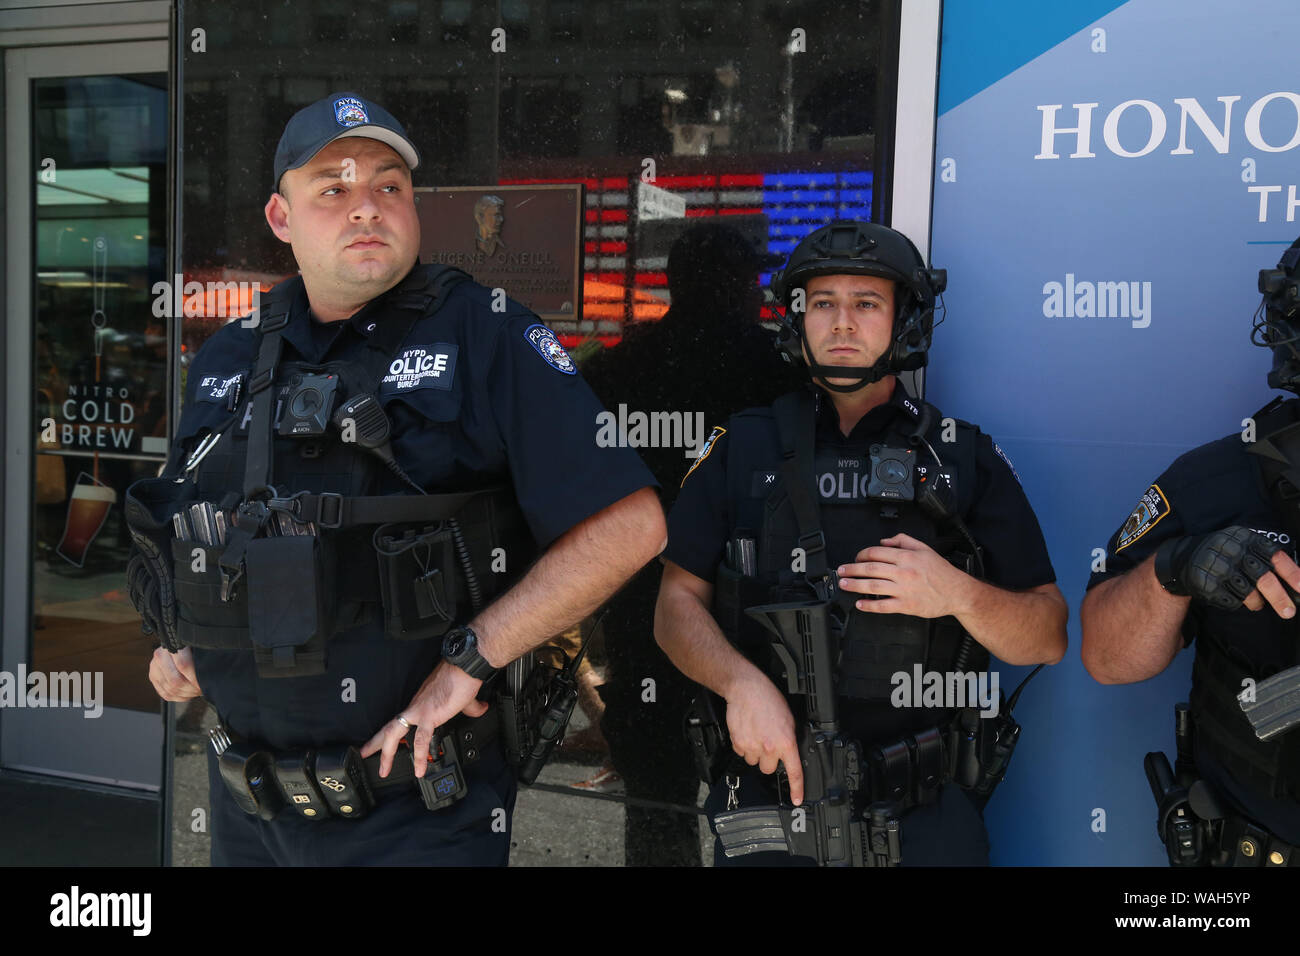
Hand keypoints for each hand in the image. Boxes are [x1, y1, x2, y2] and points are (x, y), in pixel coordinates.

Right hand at [149, 647, 201, 700]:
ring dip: (187, 693)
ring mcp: (154, 668)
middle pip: (176, 681)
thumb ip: (200, 657)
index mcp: (172, 645)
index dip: (195, 677)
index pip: (183, 665)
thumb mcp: (197, 647)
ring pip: (171, 689)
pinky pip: (166, 694)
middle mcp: (160, 656)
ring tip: (197, 691)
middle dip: (192, 688)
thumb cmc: (192, 647)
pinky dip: (180, 697)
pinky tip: (189, 694)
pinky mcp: (153, 678)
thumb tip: (208, 673)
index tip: (205, 682)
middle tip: (202, 688)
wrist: (179, 645)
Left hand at [360, 660, 487, 778]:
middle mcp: (416, 707)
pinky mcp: (430, 716)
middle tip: (364, 753)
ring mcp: (420, 712)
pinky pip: (420, 740)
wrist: (466, 666)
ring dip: (387, 753)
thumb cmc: (463, 677)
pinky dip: (418, 757)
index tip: (383, 739)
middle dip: (375, 742)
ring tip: (384, 770)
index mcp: (421, 703)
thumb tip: (480, 708)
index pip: (402, 719)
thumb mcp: (463, 698)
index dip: (391, 729)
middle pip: (389, 727)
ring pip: (394, 734)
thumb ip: (470, 706)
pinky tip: (420, 770)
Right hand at [722, 669, 803, 805]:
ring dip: (755, 752)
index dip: (797, 788)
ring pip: (754, 762)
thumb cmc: (769, 699)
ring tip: (757, 734)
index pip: (794, 771)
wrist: (747, 689)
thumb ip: (789, 740)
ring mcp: (752, 746)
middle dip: (768, 760)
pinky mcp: (738, 742)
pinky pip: (742, 753)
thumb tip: (789, 753)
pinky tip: (747, 732)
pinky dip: (744, 746)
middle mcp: (769, 747)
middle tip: (768, 744)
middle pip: (768, 769)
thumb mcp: (789, 719)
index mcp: (786, 741)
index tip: (796, 799)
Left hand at [836, 533, 969, 617]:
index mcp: (906, 557)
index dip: (861, 554)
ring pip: (873, 586)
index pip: (876, 553)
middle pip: (870, 569)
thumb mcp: (924, 548)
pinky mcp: (906, 605)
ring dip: (855, 585)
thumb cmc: (941, 571)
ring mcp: (904, 590)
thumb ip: (903, 541)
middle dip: (852, 569)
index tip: (855, 557)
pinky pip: (883, 606)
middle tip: (841, 571)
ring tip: (844, 584)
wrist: (957, 592)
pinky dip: (869, 605)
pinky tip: (860, 603)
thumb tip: (884, 542)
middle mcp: (903, 572)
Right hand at [1159, 526, 1294, 613]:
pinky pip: (1231, 601)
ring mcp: (1219, 568)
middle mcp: (1234, 553)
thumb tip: (1298, 583)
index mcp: (1248, 540)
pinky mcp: (1207, 583)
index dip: (1292, 574)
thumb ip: (1267, 558)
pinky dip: (1237, 603)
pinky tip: (1234, 596)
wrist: (1185, 555)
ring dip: (1257, 602)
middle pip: (1264, 579)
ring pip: (1249, 594)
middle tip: (1289, 612)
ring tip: (1257, 602)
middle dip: (1279, 598)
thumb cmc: (1226, 552)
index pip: (1275, 558)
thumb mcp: (1245, 545)